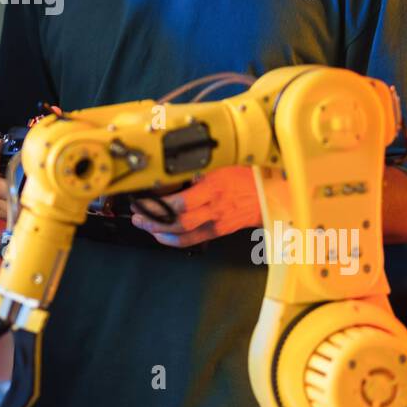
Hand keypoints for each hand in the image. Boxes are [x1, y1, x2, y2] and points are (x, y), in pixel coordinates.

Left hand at [130, 166, 261, 247]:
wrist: (268, 196)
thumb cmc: (246, 177)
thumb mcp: (219, 166)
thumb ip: (195, 172)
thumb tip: (170, 176)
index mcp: (213, 189)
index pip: (180, 203)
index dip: (158, 206)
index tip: (142, 201)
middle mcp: (213, 209)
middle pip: (178, 223)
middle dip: (153, 221)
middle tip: (137, 216)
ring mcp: (216, 224)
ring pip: (182, 235)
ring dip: (159, 232)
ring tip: (144, 225)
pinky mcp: (217, 232)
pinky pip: (191, 240)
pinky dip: (173, 239)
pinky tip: (161, 234)